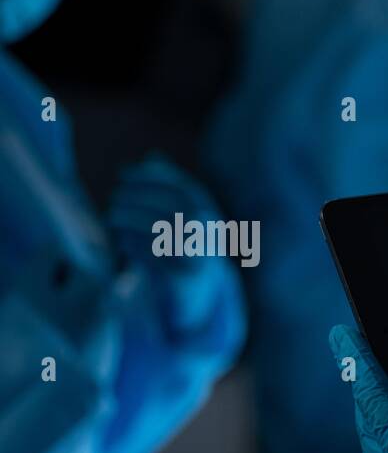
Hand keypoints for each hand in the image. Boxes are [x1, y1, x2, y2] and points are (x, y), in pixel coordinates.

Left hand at [106, 154, 225, 330]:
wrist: (200, 294)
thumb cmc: (183, 247)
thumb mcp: (182, 216)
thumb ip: (169, 189)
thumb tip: (152, 158)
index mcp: (210, 215)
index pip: (182, 187)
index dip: (151, 177)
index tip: (123, 175)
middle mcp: (210, 234)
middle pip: (171, 206)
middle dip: (137, 198)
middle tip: (113, 198)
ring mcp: (199, 256)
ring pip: (160, 228)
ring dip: (130, 219)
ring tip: (111, 218)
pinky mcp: (184, 277)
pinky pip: (154, 255)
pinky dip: (133, 245)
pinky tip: (120, 242)